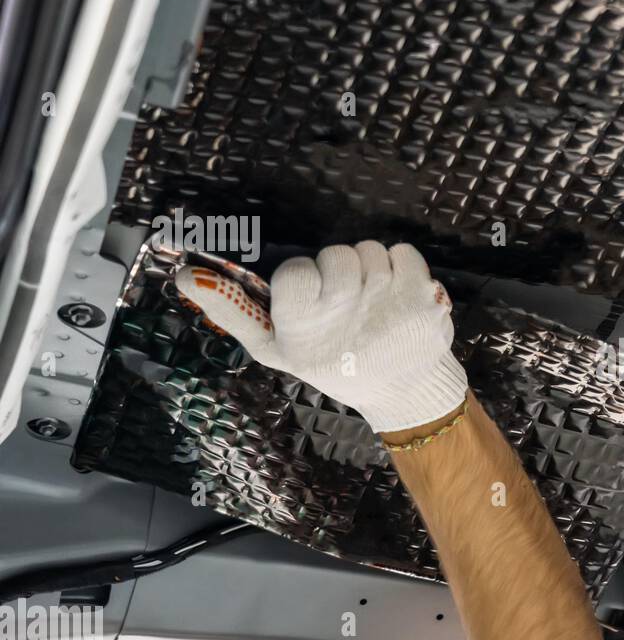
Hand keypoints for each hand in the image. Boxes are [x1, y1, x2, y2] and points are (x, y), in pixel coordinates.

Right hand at [175, 241, 467, 431]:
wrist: (405, 390)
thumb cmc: (333, 364)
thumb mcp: (277, 348)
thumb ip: (231, 311)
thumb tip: (185, 277)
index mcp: (305, 327)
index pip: (294, 271)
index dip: (305, 277)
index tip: (314, 298)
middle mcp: (345, 312)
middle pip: (335, 253)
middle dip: (341, 272)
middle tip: (347, 305)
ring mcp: (389, 303)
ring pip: (370, 249)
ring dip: (371, 269)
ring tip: (372, 304)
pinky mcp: (423, 297)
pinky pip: (404, 251)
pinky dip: (401, 266)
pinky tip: (398, 298)